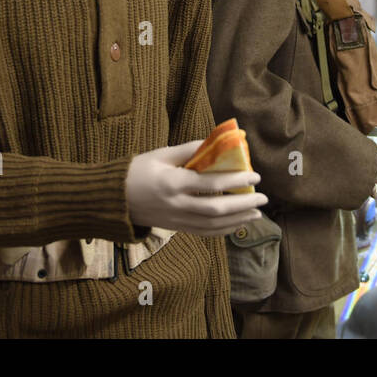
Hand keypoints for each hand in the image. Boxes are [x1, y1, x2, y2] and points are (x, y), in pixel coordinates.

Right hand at [125, 142, 266, 235]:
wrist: (113, 199)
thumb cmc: (136, 171)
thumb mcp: (160, 154)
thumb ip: (189, 150)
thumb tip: (217, 143)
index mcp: (173, 183)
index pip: (211, 183)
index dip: (235, 180)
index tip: (254, 175)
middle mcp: (176, 205)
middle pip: (216, 209)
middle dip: (243, 204)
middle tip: (263, 197)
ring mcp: (176, 220)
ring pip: (213, 225)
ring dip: (238, 219)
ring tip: (256, 212)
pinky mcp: (175, 228)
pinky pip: (204, 233)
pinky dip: (223, 230)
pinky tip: (237, 224)